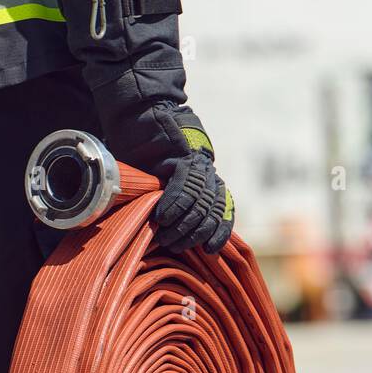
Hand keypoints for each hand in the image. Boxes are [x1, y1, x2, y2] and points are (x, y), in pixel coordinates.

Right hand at [152, 108, 234, 256]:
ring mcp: (199, 167)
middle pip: (210, 214)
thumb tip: (178, 237)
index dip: (220, 233)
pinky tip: (162, 218)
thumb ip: (180, 207)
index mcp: (212, 184)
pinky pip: (184, 190)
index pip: (224, 213)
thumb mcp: (168, 186)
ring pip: (199, 205)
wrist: (147, 122)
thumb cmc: (152, 161)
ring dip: (181, 226)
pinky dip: (173, 207)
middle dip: (192, 235)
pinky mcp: (185, 160)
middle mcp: (210, 175)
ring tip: (164, 236)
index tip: (209, 250)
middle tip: (172, 246)